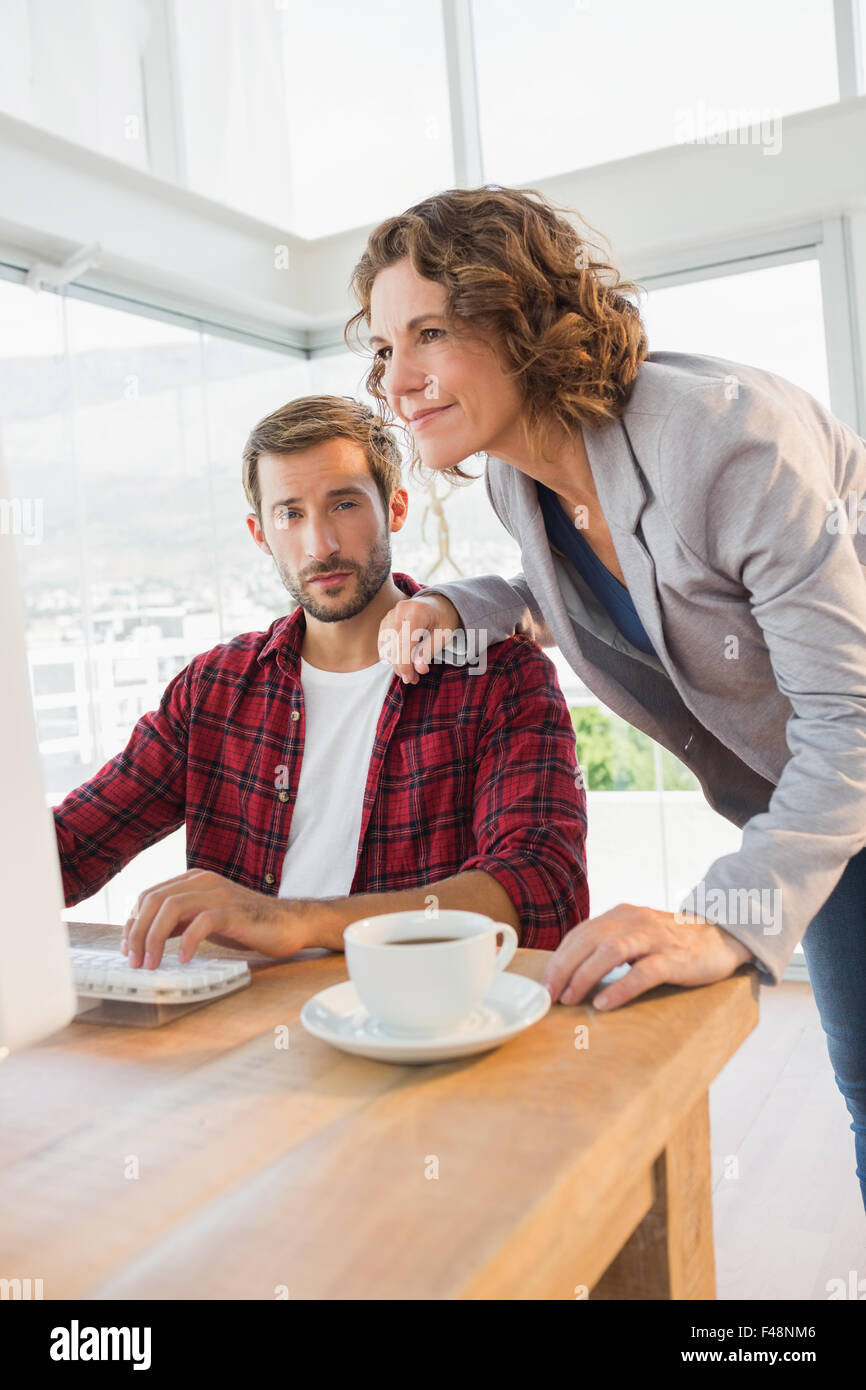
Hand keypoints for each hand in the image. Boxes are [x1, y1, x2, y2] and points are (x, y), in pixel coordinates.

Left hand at [121, 869, 308, 967]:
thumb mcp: (205, 920)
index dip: (133, 923)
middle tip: (135, 961)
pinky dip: (187, 941)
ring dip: (154, 938)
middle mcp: (203, 882)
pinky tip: (185, 959)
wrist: (291, 923)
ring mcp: (219, 894)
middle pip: (154, 900)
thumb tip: (145, 938)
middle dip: (138, 932)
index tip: (129, 950)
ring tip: (152, 963)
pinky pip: (201, 922)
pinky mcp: (234, 911)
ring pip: (171, 907)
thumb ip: (179, 921)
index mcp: (193, 881)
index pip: (149, 895)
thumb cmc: (248, 924)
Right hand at [377, 594, 460, 683]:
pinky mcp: (385, 622)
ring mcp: (390, 615)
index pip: (404, 643)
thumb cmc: (443, 619)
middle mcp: (399, 611)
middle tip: (413, 679)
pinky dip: (391, 656)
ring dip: (396, 663)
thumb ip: (429, 651)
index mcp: (416, 611)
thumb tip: (418, 668)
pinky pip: (383, 644)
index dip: (404, 664)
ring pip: (386, 648)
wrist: (437, 604)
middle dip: (401, 667)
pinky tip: (404, 660)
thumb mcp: (443, 635)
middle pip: (393, 647)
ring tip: (411, 670)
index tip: (410, 679)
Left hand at [540, 902, 754, 1010]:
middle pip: (589, 941)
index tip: (544, 983)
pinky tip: (604, 1003)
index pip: (580, 934)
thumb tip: (571, 972)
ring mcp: (655, 938)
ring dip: (585, 975)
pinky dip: (620, 988)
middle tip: (549, 994)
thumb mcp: (637, 936)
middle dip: (564, 968)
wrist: (723, 937)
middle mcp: (635, 921)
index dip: (558, 958)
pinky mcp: (675, 958)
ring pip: (611, 952)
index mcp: (621, 915)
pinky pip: (643, 972)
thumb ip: (609, 946)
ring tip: (570, 998)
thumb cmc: (673, 942)